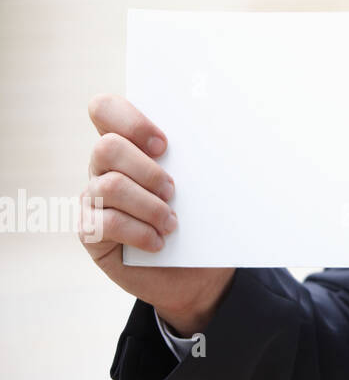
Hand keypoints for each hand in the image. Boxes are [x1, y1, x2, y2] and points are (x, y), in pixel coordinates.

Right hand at [80, 94, 234, 335]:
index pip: (105, 109)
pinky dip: (139, 232)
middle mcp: (104, 166)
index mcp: (130, 143)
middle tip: (174, 189)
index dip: (130, 120)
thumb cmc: (201, 217)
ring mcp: (93, 198)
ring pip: (109, 186)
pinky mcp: (91, 232)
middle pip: (107, 147)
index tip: (165, 144)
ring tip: (173, 222)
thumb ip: (201, 156)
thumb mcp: (204, 183)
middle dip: (146, 168)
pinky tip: (159, 242)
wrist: (196, 270)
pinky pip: (106, 224)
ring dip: (149, 205)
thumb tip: (227, 134)